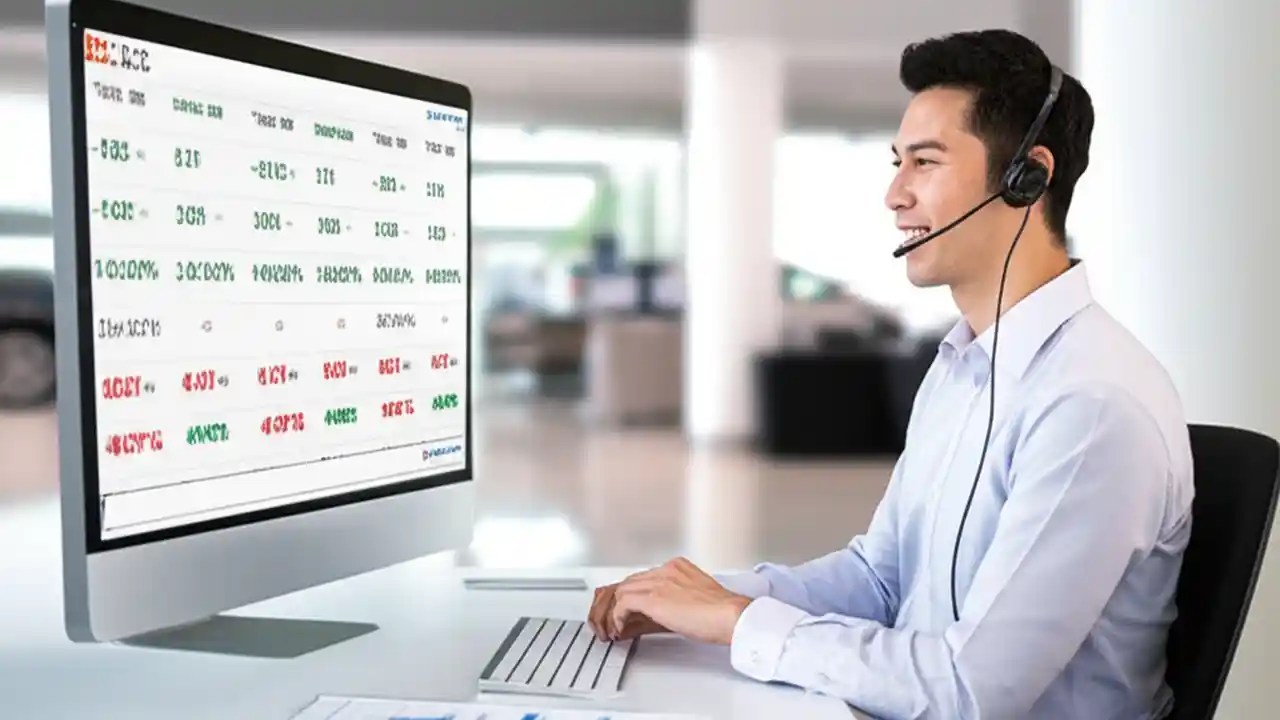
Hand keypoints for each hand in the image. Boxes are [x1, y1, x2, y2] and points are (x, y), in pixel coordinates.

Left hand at [604, 557, 752, 645]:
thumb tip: (665, 612)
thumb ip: (678, 597)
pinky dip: (617, 616)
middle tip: (619, 615)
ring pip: (623, 590)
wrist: (730, 616)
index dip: (636, 593)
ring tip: (616, 624)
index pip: (646, 576)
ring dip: (616, 609)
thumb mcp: (697, 597)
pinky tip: (620, 627)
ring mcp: (658, 583)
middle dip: (622, 599)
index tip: (634, 606)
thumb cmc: (722, 612)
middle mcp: (666, 571)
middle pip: (631, 581)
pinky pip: (623, 604)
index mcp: (678, 567)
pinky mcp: (652, 599)